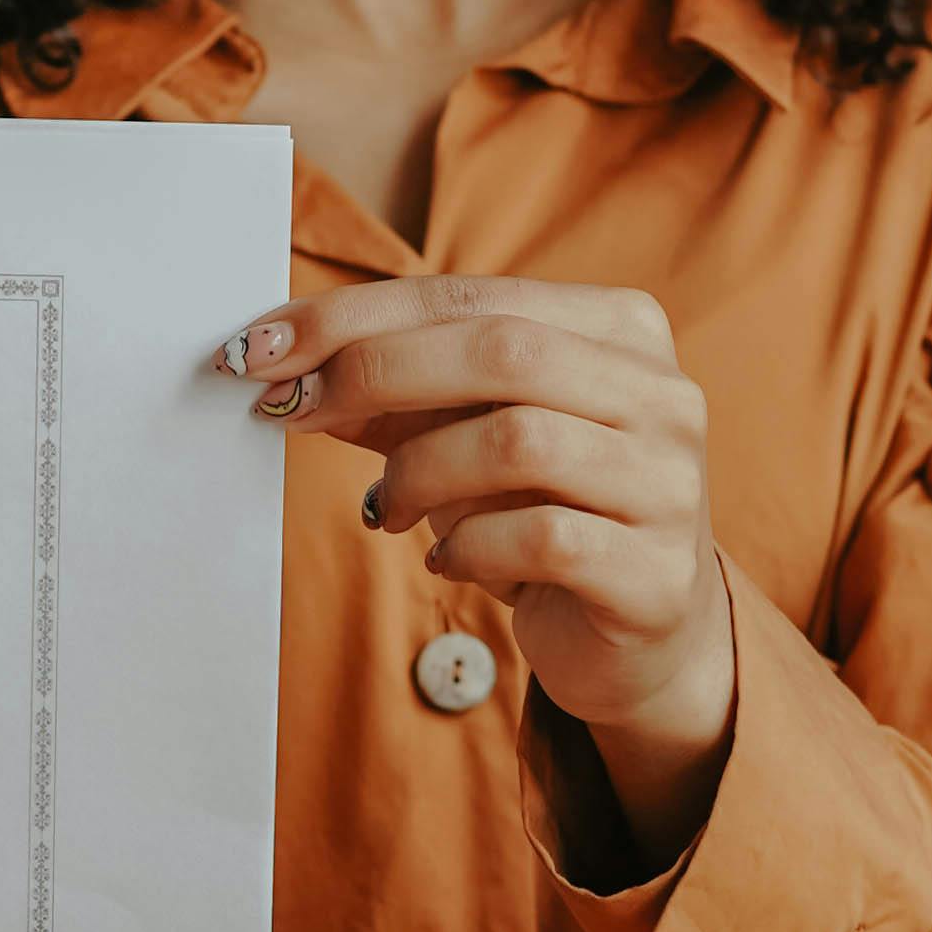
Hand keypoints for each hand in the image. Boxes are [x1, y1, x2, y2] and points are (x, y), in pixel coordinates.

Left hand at [235, 277, 733, 864]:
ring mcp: (669, 483)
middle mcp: (661, 393)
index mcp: (621, 330)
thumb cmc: (548, 513)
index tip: (262, 345)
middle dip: (374, 372)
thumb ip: (398, 395)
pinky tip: (446, 559)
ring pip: (519, 441)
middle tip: (291, 409)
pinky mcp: (655, 573)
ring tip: (387, 507)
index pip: (472, 294)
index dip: (356, 314)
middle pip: (502, 350)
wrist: (647, 637)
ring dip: (419, 472)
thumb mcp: (469, 437)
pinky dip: (467, 546)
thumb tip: (286, 362)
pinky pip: (539, 538)